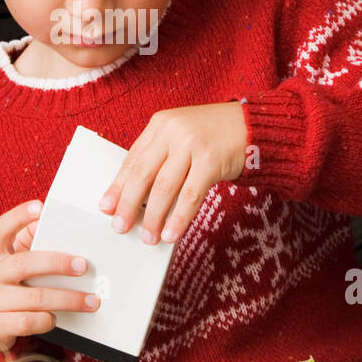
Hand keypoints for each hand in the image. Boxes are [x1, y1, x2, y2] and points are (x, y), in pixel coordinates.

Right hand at [0, 199, 99, 352]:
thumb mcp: (4, 265)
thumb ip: (26, 248)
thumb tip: (62, 230)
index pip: (1, 228)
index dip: (19, 216)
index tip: (39, 206)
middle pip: (27, 263)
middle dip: (58, 264)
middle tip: (83, 266)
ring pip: (36, 297)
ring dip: (68, 299)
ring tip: (91, 301)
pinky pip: (30, 321)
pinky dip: (48, 320)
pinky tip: (55, 317)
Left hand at [97, 103, 248, 244]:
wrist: (255, 127)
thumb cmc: (215, 136)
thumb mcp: (182, 137)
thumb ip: (161, 157)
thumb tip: (136, 196)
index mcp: (160, 124)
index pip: (132, 159)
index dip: (118, 186)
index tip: (106, 207)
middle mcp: (173, 131)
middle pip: (143, 173)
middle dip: (129, 204)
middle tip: (120, 226)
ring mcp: (192, 143)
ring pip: (164, 187)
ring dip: (154, 217)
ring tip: (148, 237)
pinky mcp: (211, 159)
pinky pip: (190, 195)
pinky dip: (179, 218)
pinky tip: (171, 233)